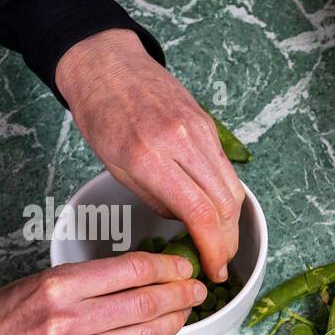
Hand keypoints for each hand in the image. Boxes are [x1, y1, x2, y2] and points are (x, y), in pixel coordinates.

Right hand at [0, 252, 205, 334]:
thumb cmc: (7, 318)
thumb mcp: (41, 282)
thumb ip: (89, 278)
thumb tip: (142, 274)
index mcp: (60, 287)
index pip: (130, 271)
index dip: (166, 268)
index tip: (184, 267)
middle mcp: (71, 321)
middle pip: (145, 303)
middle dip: (181, 294)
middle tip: (197, 289)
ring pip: (145, 334)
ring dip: (175, 320)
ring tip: (187, 310)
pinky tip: (163, 331)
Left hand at [55, 29, 244, 282]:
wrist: (107, 65)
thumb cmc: (101, 115)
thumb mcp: (116, 167)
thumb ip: (156, 198)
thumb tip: (187, 222)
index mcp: (150, 156)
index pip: (199, 212)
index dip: (213, 248)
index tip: (213, 270)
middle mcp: (182, 142)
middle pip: (225, 205)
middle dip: (227, 241)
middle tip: (219, 261)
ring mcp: (200, 131)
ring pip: (233, 189)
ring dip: (232, 222)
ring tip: (221, 241)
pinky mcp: (209, 125)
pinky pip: (225, 169)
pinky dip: (226, 195)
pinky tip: (215, 209)